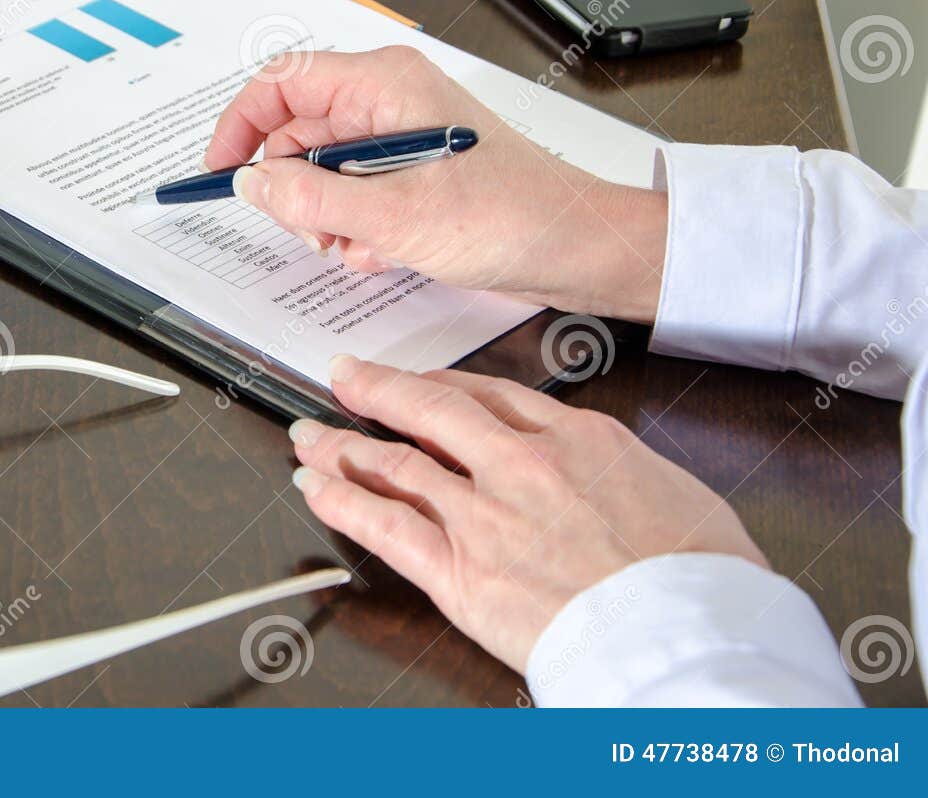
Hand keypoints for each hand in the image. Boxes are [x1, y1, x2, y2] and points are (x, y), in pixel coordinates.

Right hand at [204, 47, 666, 322]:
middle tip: (311, 230)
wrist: (576, 248)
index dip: (241, 126)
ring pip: (323, 170)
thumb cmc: (511, 216)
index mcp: (384, 83)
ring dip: (327, 217)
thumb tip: (253, 183)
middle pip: (297, 132)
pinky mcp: (412, 170)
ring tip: (361, 245)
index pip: (281, 83)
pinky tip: (385, 250)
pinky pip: (354, 193)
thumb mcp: (393, 216)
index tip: (222, 171)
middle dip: (294, 189)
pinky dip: (356, 227)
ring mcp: (400, 135)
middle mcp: (389, 99)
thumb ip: (311, 198)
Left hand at [289, 356, 766, 671]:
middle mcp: (521, 464)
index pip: (490, 396)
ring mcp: (485, 514)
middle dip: (379, 390)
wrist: (692, 636)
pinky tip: (315, 488)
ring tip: (310, 435)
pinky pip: (384, 526)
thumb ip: (613, 470)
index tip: (419, 381)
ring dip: (343, 446)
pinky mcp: (460, 570)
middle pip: (430, 411)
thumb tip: (599, 471)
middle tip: (345, 376)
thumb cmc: (702, 579)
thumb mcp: (674, 492)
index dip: (441, 384)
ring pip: (395, 463)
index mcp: (579, 438)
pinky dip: (342, 502)